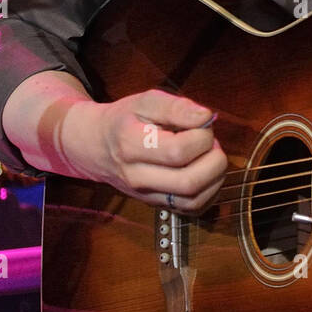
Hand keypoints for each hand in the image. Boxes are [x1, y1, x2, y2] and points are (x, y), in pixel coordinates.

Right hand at [59, 89, 227, 212]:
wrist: (97, 145)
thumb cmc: (125, 120)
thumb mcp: (145, 101)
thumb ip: (176, 107)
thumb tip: (205, 117)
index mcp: (131, 145)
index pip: (178, 151)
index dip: (202, 137)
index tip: (202, 124)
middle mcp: (136, 177)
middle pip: (188, 182)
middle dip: (214, 160)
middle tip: (211, 143)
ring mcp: (146, 195)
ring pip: (193, 200)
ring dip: (215, 178)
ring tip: (209, 156)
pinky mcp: (156, 205)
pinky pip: (192, 209)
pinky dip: (209, 193)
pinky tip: (206, 172)